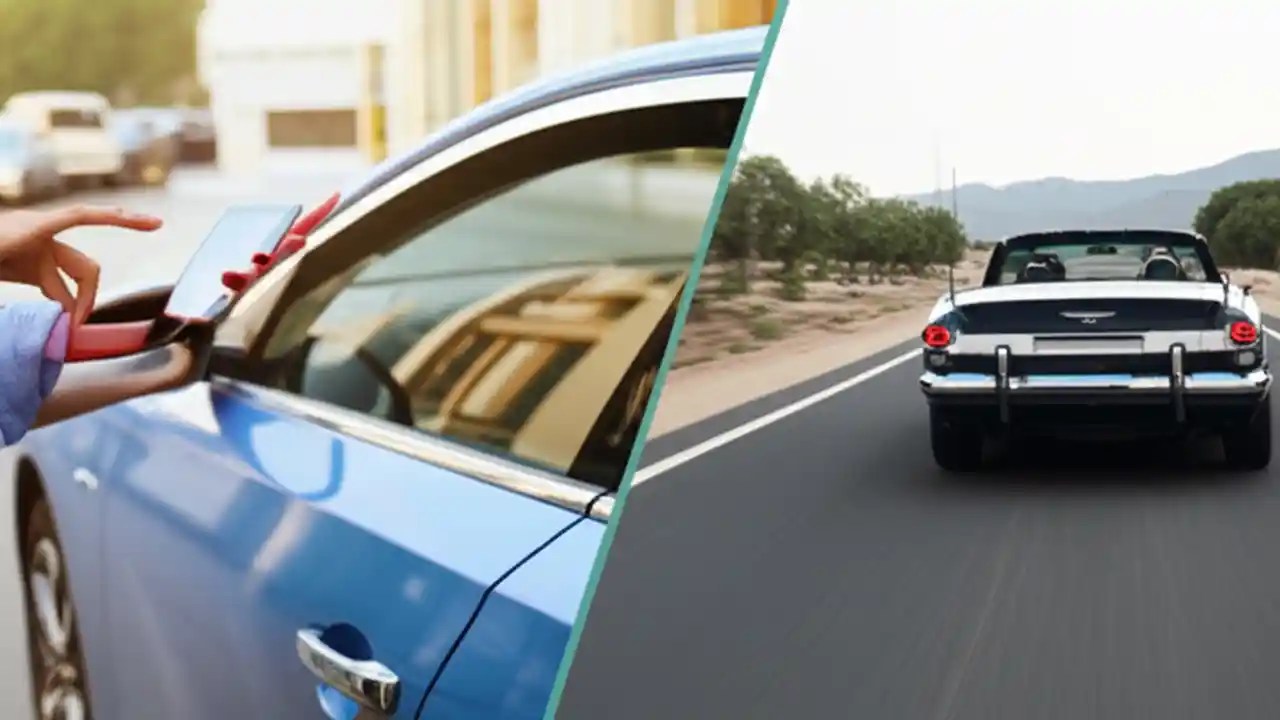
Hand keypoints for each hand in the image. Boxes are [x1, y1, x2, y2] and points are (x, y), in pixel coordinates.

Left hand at [0, 205, 162, 324]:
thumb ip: (7, 264)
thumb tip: (55, 301)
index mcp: (33, 228)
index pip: (84, 216)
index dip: (121, 219)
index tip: (154, 225)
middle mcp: (41, 238)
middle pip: (86, 268)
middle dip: (89, 297)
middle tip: (75, 329)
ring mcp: (36, 252)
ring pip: (72, 282)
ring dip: (73, 307)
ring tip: (66, 333)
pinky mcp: (29, 266)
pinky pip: (57, 286)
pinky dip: (62, 305)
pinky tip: (62, 323)